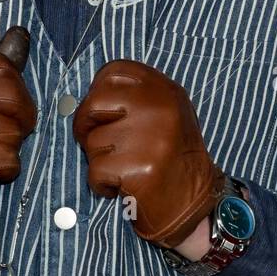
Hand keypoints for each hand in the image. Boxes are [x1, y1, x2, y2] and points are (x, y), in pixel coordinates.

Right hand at [0, 26, 37, 245]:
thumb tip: (20, 33)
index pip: (2, 65)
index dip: (16, 90)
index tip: (5, 107)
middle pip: (13, 94)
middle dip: (21, 117)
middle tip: (5, 134)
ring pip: (14, 130)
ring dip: (12, 147)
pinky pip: (10, 160)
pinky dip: (7, 171)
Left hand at [72, 59, 225, 249]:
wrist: (192, 203)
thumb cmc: (168, 157)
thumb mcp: (162, 113)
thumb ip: (132, 98)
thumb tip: (85, 99)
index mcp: (165, 89)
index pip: (112, 72)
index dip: (97, 93)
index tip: (103, 113)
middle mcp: (160, 108)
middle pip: (93, 102)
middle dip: (86, 125)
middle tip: (102, 143)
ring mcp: (151, 137)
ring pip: (92, 141)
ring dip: (100, 160)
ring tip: (125, 168)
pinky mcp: (139, 168)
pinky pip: (96, 171)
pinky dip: (102, 183)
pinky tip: (123, 186)